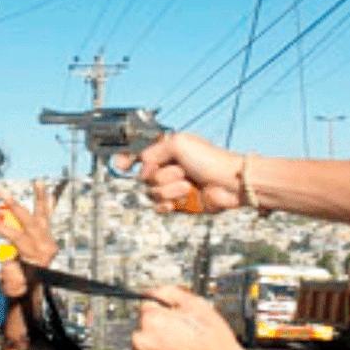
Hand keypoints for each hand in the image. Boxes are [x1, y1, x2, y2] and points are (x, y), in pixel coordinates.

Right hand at [0, 182, 58, 288]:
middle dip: (14, 206)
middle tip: (1, 191)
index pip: (17, 237)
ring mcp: (49, 241)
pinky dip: (48, 205)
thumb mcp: (12, 283)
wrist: (35, 290)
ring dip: (40, 197)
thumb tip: (8, 259)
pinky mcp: (49, 237)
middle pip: (30, 222)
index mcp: (36, 257)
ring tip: (39, 181)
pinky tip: (49, 192)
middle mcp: (45, 246)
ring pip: (43, 216)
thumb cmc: (21, 286)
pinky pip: (48, 218)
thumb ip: (10, 271)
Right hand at [116, 132, 244, 213]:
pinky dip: (168, 203)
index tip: (121, 165)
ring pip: (152, 192)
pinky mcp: (177, 204)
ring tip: (188, 185)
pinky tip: (178, 200)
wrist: (229, 184)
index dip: (126, 160)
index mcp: (166, 150)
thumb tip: (140, 165)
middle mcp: (167, 168)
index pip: (138, 155)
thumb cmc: (210, 159)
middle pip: (143, 176)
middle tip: (181, 171)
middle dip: (160, 175)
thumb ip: (153, 150)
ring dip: (170, 189)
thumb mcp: (179, 143)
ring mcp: (172, 187)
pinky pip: (159, 207)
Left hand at [131, 285, 250, 349]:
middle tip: (179, 332)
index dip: (164, 309)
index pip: (148, 304)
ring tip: (176, 345)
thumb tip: (155, 291)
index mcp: (153, 319)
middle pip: (144, 324)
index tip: (174, 316)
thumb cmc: (211, 339)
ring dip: (154, 342)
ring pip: (143, 341)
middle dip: (158, 326)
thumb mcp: (196, 304)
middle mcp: (142, 339)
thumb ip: (170, 292)